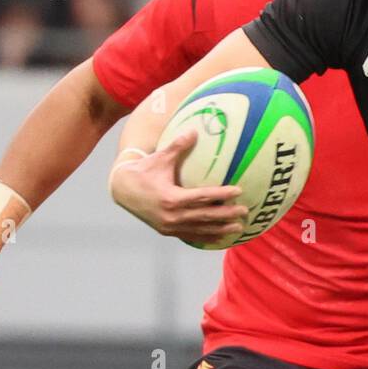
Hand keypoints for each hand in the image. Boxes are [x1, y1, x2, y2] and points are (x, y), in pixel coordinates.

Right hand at [110, 129, 248, 243]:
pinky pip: (190, 236)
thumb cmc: (144, 171)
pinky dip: (206, 237)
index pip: (202, 197)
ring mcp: (169, 226)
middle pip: (205, 216)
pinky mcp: (167, 231)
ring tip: (239, 228)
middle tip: (245, 211)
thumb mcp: (160, 157)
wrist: (122, 190)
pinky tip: (219, 238)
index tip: (238, 191)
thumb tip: (194, 130)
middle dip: (226, 215)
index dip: (221, 195)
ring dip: (220, 229)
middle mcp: (171, 216)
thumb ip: (178, 145)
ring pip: (200, 230)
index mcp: (171, 198)